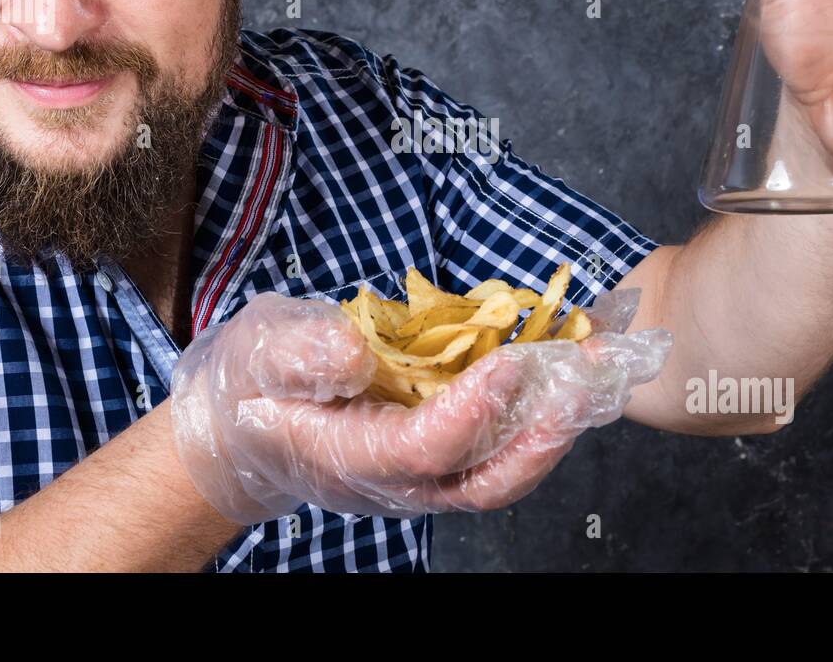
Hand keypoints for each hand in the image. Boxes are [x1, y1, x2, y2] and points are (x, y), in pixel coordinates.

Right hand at [168, 290, 668, 523]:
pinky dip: (535, 422)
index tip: (504, 362)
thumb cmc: (249, 382)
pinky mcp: (437, 463)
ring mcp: (418, 480)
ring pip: (497, 476)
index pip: (419, 449)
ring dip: (550, 430)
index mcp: (342, 453)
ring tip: (589, 375)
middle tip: (581, 382)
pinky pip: (496, 455)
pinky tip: (561, 378)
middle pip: (479, 481)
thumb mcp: (259, 350)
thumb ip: (299, 355)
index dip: (468, 412)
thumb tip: (353, 352)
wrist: (243, 425)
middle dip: (538, 436)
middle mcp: (390, 482)